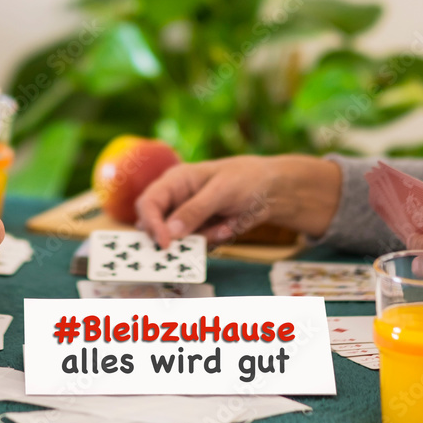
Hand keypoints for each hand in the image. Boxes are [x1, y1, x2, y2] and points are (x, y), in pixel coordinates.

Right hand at [135, 154, 341, 247]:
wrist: (273, 190)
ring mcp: (187, 216)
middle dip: (175, 237)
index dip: (152, 224)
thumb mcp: (222, 191)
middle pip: (157, 225)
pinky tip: (231, 224)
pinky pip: (198, 244)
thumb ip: (196, 210)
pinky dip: (214, 238)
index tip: (165, 244)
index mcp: (174, 181)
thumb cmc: (246, 179)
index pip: (149, 203)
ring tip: (227, 224)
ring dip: (203, 237)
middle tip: (195, 242)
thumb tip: (171, 232)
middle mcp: (175, 199)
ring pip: (179, 239)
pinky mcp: (200, 230)